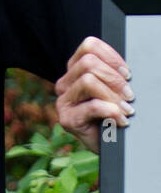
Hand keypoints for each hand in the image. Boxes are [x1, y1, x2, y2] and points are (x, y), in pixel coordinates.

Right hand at [54, 36, 133, 152]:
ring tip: (126, 109)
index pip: (89, 47)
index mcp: (75, 71)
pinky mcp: (67, 119)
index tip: (127, 73)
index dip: (111, 56)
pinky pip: (93, 106)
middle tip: (129, 95)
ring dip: (113, 96)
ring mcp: (63, 101)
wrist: (111, 145)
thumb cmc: (113, 115)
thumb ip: (112, 74)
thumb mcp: (113, 89)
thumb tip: (126, 69)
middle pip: (88, 63)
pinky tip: (121, 121)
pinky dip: (112, 112)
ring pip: (88, 81)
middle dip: (115, 79)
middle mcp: (65, 83)